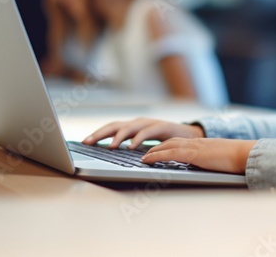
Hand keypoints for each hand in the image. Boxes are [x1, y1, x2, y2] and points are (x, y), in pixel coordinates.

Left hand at [82, 117, 204, 149]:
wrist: (191, 136)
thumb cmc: (166, 141)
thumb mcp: (144, 143)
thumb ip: (131, 145)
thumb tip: (111, 154)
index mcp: (133, 126)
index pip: (111, 128)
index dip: (97, 134)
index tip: (84, 142)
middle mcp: (138, 122)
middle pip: (115, 125)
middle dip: (100, 133)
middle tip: (88, 142)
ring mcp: (149, 123)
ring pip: (129, 127)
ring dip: (118, 137)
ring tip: (109, 146)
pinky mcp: (161, 126)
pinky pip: (147, 132)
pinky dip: (138, 139)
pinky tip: (130, 146)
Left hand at [142, 138, 256, 174]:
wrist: (245, 154)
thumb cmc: (239, 159)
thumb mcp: (224, 160)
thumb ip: (215, 161)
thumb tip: (214, 168)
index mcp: (204, 144)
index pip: (182, 142)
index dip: (169, 146)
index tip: (160, 150)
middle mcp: (197, 143)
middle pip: (172, 142)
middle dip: (158, 147)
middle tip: (146, 154)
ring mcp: (195, 147)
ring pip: (167, 146)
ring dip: (153, 151)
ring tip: (143, 158)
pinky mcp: (193, 154)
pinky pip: (170, 153)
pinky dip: (156, 156)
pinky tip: (147, 160)